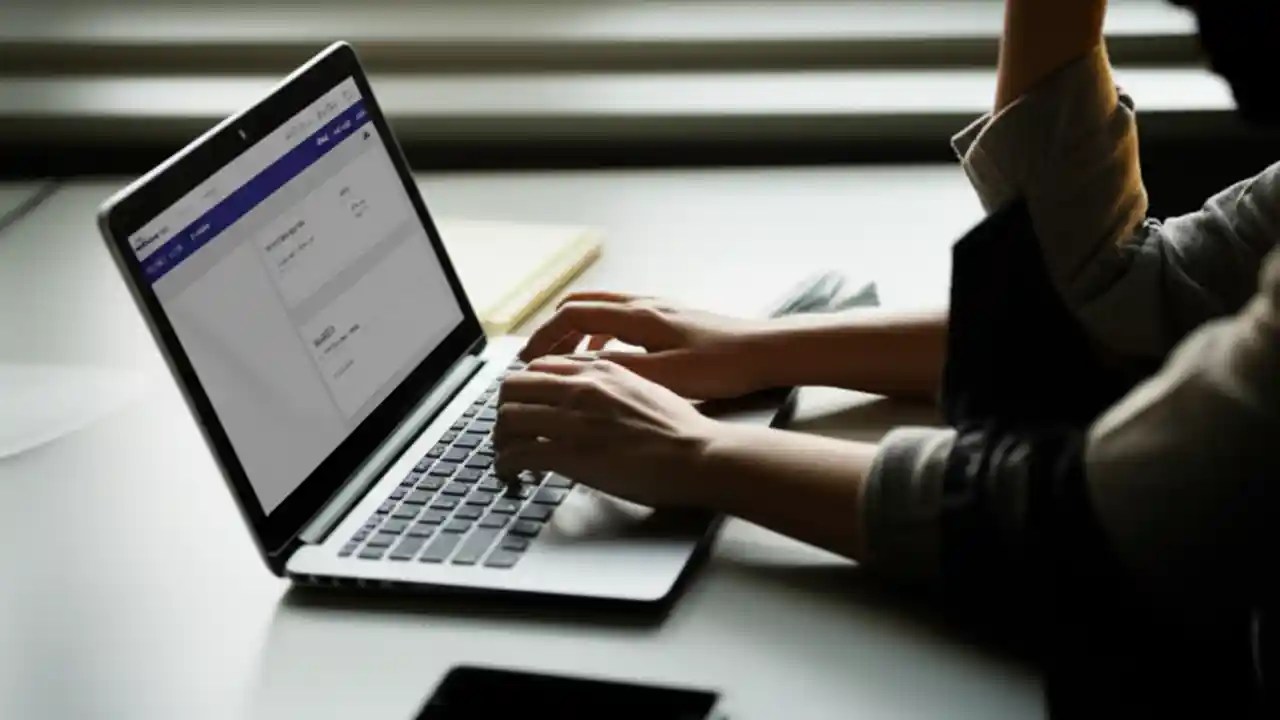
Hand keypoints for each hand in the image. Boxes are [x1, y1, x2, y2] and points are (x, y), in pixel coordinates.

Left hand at [495, 355, 722, 507]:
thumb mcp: (643, 389)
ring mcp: (573, 418)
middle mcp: (580, 387)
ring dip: (500, 440)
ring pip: (507, 418)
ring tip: (507, 457)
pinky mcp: (570, 452)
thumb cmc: (681, 430)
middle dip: (504, 410)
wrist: (699, 455)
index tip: (524, 406)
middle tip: (508, 432)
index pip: (539, 367)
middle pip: (513, 386)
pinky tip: (512, 475)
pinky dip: (506, 465)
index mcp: (600, 370)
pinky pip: (517, 453)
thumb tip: (593, 402)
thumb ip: (611, 389)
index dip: (525, 389)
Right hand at [519, 291, 774, 399]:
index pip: (573, 315)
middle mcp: (645, 304)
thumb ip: (616, 370)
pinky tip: (611, 358)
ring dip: (578, 332)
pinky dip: (603, 334)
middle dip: (555, 331)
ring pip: (603, 311)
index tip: (526, 359)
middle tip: (537, 358)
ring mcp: (660, 309)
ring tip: (566, 361)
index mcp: (637, 316)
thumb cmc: (720, 366)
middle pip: (583, 306)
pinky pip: (624, 319)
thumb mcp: (663, 376)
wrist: (766, 352)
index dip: (544, 336)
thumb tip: (572, 369)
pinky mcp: (673, 319)